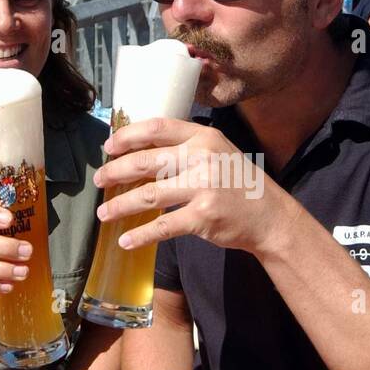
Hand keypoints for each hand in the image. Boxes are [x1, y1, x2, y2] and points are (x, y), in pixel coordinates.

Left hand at [94, 118, 298, 257]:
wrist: (270, 217)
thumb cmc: (240, 185)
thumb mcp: (219, 153)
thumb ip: (188, 149)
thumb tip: (143, 152)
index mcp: (204, 137)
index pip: (158, 128)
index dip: (128, 136)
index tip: (109, 146)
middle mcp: (203, 158)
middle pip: (145, 162)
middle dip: (115, 171)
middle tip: (99, 180)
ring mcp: (203, 188)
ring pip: (148, 194)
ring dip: (120, 205)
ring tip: (104, 213)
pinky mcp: (203, 217)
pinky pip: (162, 226)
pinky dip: (140, 235)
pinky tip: (125, 241)